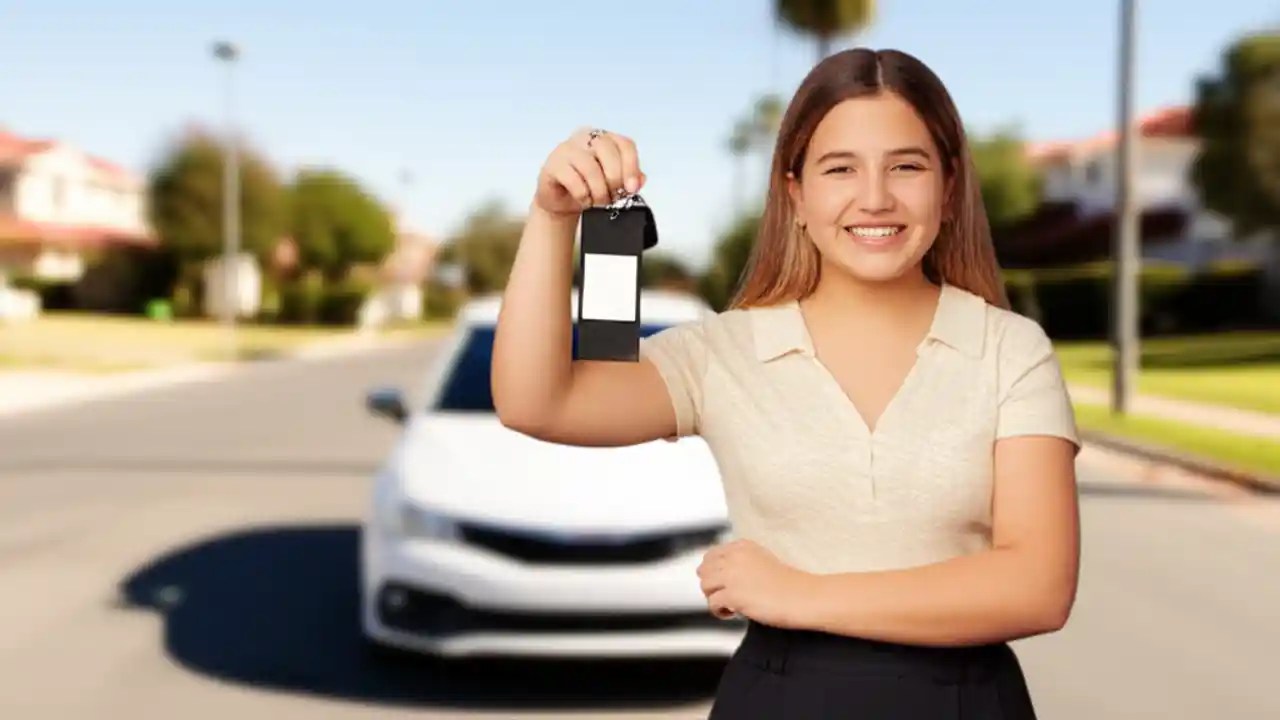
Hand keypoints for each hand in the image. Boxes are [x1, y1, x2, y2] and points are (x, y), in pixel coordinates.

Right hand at [533, 128, 645, 217]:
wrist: (561, 202)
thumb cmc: (588, 188)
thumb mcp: (613, 184)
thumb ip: (629, 180)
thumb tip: (640, 180)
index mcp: (605, 139)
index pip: (625, 144)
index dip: (631, 167)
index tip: (632, 188)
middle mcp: (586, 138)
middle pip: (608, 151)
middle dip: (614, 180)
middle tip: (613, 198)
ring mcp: (567, 149)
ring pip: (590, 167)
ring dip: (599, 191)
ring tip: (599, 203)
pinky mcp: (553, 165)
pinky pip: (572, 179)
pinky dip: (582, 195)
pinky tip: (584, 201)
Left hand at [697, 539, 814, 628]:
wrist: (804, 597)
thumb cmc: (789, 584)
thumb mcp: (763, 561)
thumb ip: (743, 562)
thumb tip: (721, 575)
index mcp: (742, 546)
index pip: (711, 555)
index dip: (714, 572)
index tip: (723, 583)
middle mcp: (735, 557)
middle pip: (704, 570)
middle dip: (712, 584)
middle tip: (724, 595)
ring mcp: (733, 575)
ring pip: (704, 585)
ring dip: (713, 597)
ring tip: (729, 605)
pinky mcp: (733, 594)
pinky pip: (712, 603)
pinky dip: (719, 611)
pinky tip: (733, 613)